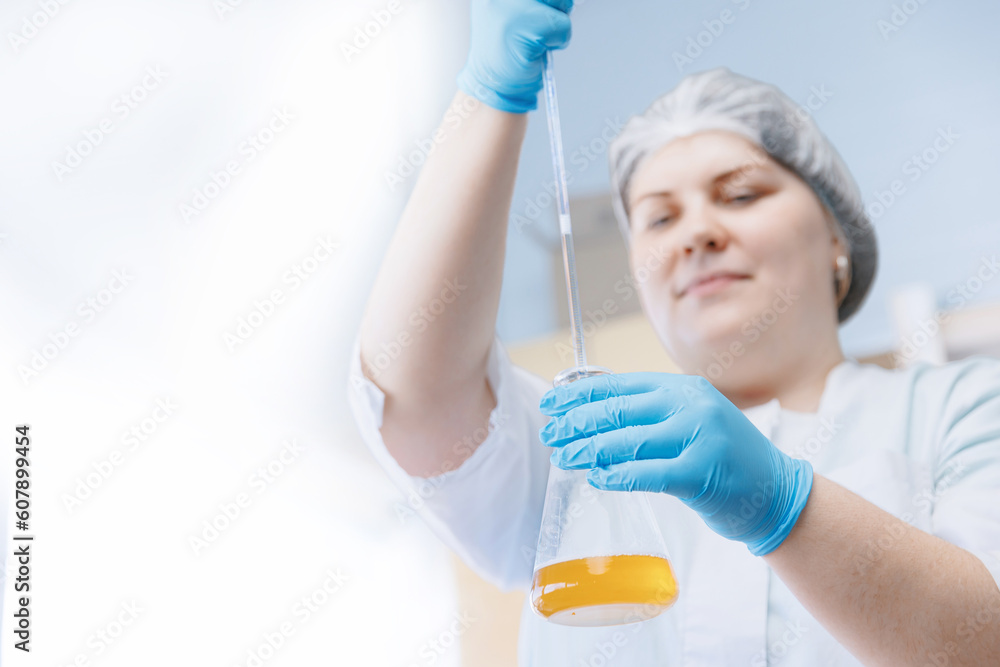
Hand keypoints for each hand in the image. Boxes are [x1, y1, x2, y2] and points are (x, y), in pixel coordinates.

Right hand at [456, 0, 573, 113]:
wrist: (491, 84)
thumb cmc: (506, 47)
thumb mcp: (512, 9)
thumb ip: (531, 0)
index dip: (552, 0)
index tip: (546, 8)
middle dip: (558, 4)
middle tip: (540, 23)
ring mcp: (509, 5)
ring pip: (562, 2)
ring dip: (557, 23)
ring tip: (534, 37)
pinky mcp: (522, 25)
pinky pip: (562, 26)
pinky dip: (558, 41)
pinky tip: (536, 50)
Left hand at [537, 372, 813, 555]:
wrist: (775, 491)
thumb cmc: (723, 457)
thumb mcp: (690, 420)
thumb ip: (649, 413)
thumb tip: (589, 411)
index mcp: (683, 388)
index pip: (620, 385)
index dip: (580, 394)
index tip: (552, 404)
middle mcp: (691, 405)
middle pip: (619, 410)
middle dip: (578, 422)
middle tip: (550, 433)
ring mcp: (699, 437)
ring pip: (628, 441)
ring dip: (589, 450)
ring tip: (564, 457)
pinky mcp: (701, 472)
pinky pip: (647, 473)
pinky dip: (618, 476)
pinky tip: (597, 479)